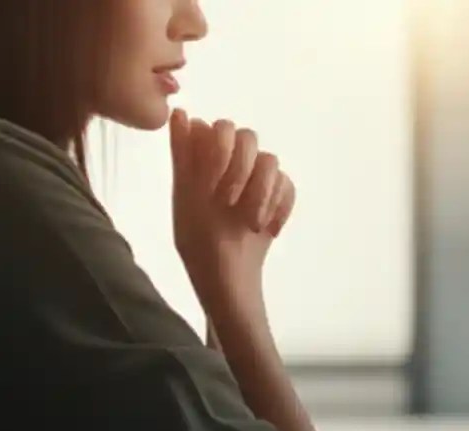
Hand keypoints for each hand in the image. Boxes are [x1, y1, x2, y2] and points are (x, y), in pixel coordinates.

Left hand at [169, 108, 295, 301]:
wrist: (229, 280)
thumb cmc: (199, 243)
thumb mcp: (185, 196)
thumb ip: (185, 155)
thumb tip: (181, 112)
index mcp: (203, 163)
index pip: (217, 128)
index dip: (218, 147)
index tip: (210, 178)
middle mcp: (231, 167)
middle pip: (248, 136)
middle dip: (241, 168)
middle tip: (230, 199)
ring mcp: (257, 183)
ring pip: (271, 161)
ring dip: (261, 193)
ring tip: (250, 221)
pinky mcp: (279, 200)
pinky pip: (288, 185)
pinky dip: (278, 207)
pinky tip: (265, 226)